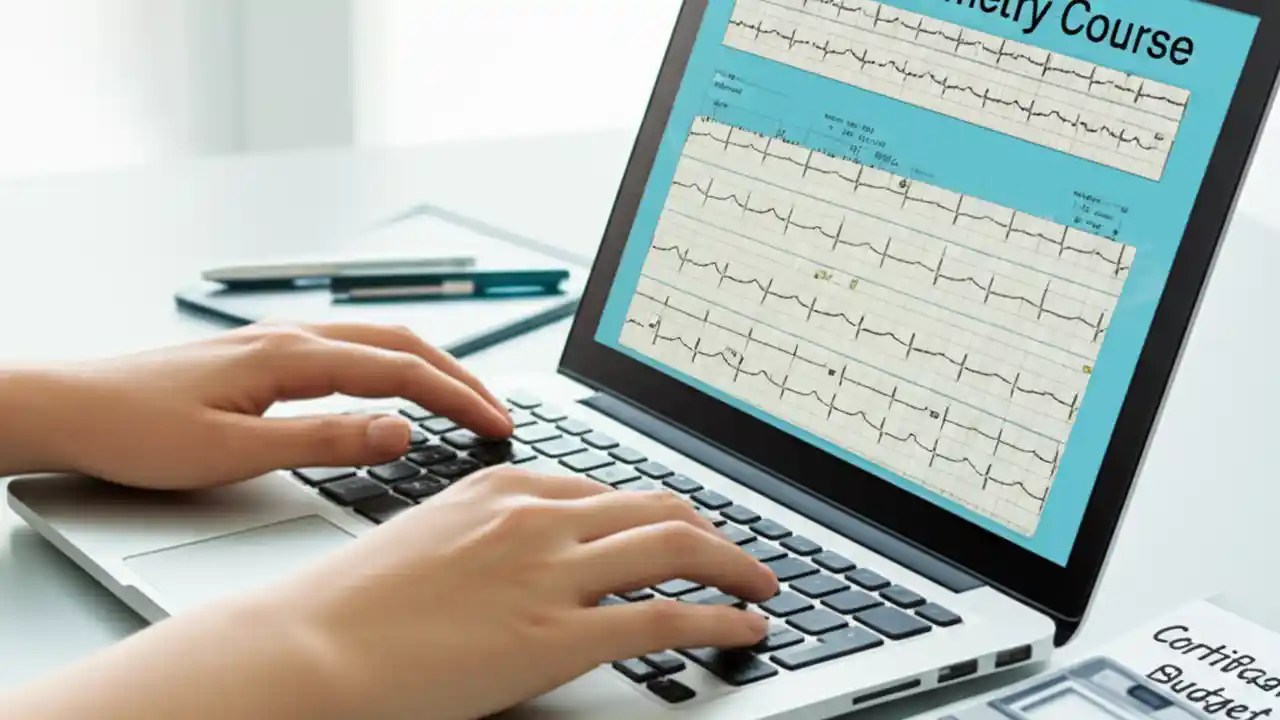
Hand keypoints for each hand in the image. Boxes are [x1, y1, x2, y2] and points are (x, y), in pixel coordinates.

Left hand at [0, 323, 511, 488]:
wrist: (68, 406)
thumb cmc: (137, 431)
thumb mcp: (236, 452)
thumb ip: (325, 441)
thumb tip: (402, 431)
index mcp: (292, 356)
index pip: (400, 370)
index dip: (457, 398)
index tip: (497, 425)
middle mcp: (290, 337)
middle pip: (399, 342)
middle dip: (458, 375)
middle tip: (498, 411)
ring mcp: (275, 340)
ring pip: (375, 339)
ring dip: (428, 364)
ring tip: (463, 397)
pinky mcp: (261, 354)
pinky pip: (348, 348)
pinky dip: (391, 362)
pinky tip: (392, 384)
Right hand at [270, 467, 778, 719]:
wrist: (308, 649)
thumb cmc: (349, 606)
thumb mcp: (424, 542)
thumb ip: (483, 537)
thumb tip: (519, 558)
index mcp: (502, 489)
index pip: (606, 490)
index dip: (655, 511)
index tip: (678, 527)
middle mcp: (537, 517)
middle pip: (657, 506)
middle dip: (710, 529)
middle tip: (735, 552)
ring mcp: (552, 573)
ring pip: (678, 548)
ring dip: (734, 565)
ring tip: (760, 583)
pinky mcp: (559, 635)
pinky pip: (666, 617)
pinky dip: (719, 617)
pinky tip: (744, 625)